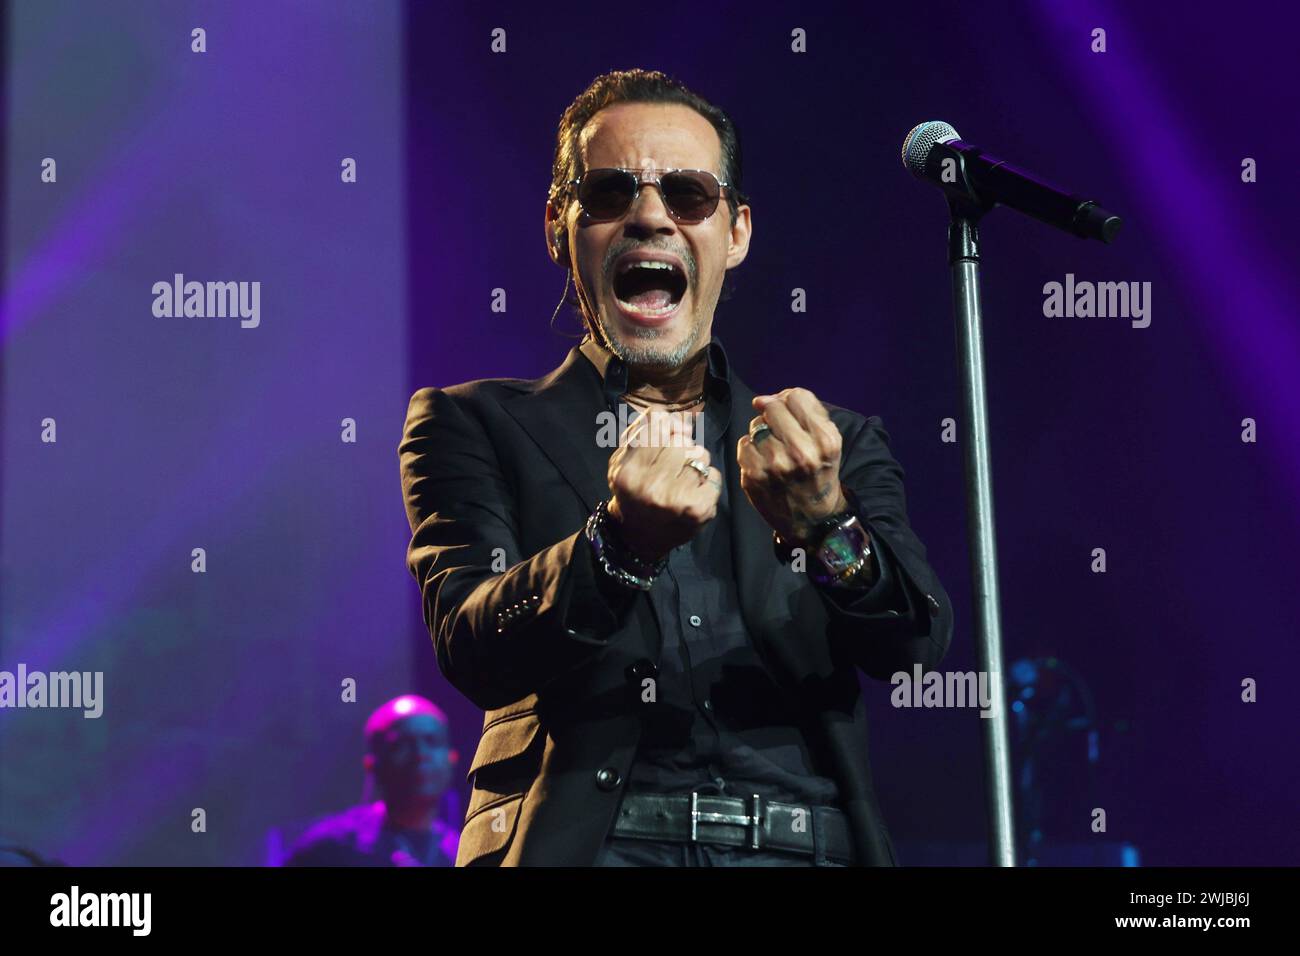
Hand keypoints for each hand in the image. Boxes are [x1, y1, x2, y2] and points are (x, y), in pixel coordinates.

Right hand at [606, 409, 721, 561]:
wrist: (638, 537)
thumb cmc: (631, 491)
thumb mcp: (622, 459)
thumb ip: (643, 430)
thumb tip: (679, 418)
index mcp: (628, 472)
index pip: (656, 425)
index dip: (664, 425)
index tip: (664, 433)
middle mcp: (651, 487)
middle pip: (680, 441)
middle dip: (679, 447)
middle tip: (671, 465)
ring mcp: (677, 500)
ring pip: (700, 455)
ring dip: (694, 462)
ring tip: (681, 478)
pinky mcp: (699, 509)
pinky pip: (713, 474)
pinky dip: (707, 479)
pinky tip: (693, 491)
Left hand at [737, 388, 847, 546]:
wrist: (811, 518)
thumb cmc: (819, 473)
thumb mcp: (828, 442)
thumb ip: (807, 411)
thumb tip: (768, 397)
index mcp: (825, 441)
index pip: (796, 397)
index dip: (789, 400)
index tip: (789, 411)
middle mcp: (801, 453)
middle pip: (772, 407)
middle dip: (773, 413)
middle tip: (779, 429)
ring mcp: (774, 465)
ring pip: (756, 426)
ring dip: (762, 433)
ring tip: (773, 449)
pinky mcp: (753, 476)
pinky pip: (743, 444)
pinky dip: (750, 449)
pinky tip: (762, 461)